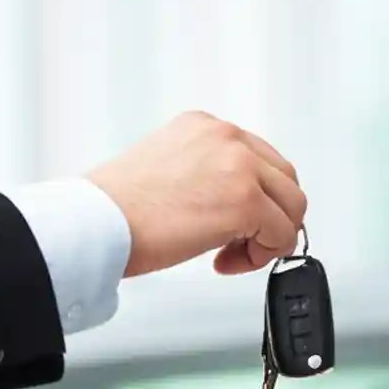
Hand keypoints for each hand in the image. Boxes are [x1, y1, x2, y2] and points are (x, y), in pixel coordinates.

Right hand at [88, 111, 307, 276]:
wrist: (95, 224)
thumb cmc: (115, 208)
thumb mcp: (165, 168)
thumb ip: (205, 173)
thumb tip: (231, 203)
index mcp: (204, 126)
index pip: (260, 159)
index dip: (256, 198)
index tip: (234, 222)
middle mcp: (225, 137)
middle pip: (285, 179)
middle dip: (271, 217)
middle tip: (242, 242)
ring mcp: (239, 165)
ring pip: (292, 206)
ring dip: (270, 237)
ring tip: (234, 254)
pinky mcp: (245, 200)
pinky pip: (282, 233)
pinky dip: (263, 256)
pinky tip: (227, 262)